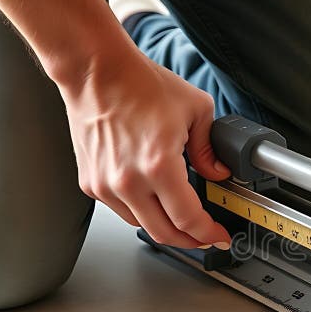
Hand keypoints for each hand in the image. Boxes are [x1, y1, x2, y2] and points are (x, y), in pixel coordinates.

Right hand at [60, 46, 232, 248]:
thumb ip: (210, 148)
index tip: (219, 235)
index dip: (208, 233)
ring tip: (182, 218)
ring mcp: (106, 185)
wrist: (96, 71)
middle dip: (191, 240)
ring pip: (142, 225)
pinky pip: (122, 210)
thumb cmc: (140, 84)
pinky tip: (154, 199)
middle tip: (205, 235)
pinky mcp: (91, 183)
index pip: (188, 220)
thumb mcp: (197, 110)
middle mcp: (129, 181)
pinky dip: (141, 211)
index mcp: (159, 166)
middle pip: (165, 233)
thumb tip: (218, 173)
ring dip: (165, 226)